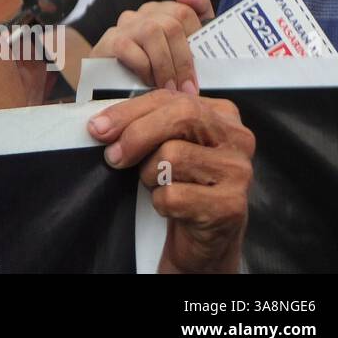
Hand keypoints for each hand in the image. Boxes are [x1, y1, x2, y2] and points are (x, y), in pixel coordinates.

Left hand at [89, 90, 252, 272]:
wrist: (203, 240)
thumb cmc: (181, 184)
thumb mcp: (164, 145)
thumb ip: (143, 124)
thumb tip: (100, 125)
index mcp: (221, 113)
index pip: (169, 98)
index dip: (128, 111)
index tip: (97, 127)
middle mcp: (237, 138)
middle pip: (180, 117)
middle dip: (136, 135)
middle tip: (113, 156)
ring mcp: (239, 171)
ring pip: (173, 156)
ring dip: (151, 175)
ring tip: (159, 186)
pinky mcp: (231, 205)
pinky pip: (175, 195)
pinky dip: (161, 203)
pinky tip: (172, 208)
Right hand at [90, 0, 213, 92]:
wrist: (110, 82)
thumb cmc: (152, 70)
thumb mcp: (180, 56)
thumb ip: (195, 34)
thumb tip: (189, 0)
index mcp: (164, 13)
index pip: (186, 10)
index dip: (199, 35)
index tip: (203, 64)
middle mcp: (145, 14)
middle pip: (173, 23)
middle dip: (184, 60)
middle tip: (188, 88)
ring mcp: (126, 25)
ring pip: (152, 31)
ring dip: (164, 65)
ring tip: (169, 88)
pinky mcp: (110, 41)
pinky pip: (130, 48)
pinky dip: (143, 68)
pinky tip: (147, 81)